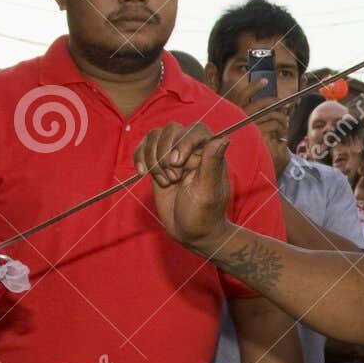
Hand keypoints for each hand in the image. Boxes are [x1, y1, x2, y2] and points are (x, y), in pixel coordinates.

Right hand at [134, 122, 231, 251]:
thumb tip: (224, 138)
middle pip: (172, 130)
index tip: (177, 164)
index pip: (196, 130)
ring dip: (153, 158)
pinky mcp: (158, 164)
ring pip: (155, 136)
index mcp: (210, 153)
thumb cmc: (204, 214)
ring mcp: (173, 155)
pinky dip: (139, 157)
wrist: (190, 232)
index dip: (183, 142)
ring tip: (165, 182)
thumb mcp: (208, 192)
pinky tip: (142, 172)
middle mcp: (192, 150)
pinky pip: (143, 147)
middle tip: (173, 179)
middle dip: (166, 153)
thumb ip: (212, 164)